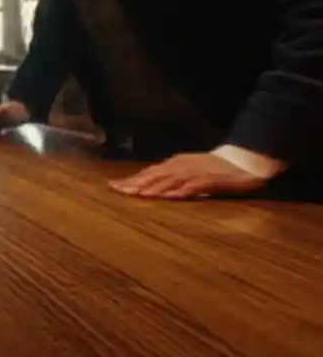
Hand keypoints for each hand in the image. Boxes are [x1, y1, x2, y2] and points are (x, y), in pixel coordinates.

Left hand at [108, 152, 270, 199]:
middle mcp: (181, 166)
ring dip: (152, 187)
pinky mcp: (209, 179)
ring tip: (135, 194)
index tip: (112, 186)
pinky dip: (179, 190)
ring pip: (168, 180)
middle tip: (116, 190)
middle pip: (153, 175)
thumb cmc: (216, 168)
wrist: (244, 160)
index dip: (131, 180)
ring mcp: (194, 172)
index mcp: (175, 164)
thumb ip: (173, 179)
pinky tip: (168, 196)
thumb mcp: (190, 172)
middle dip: (134, 183)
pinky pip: (192, 186)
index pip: (148, 173)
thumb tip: (156, 189)